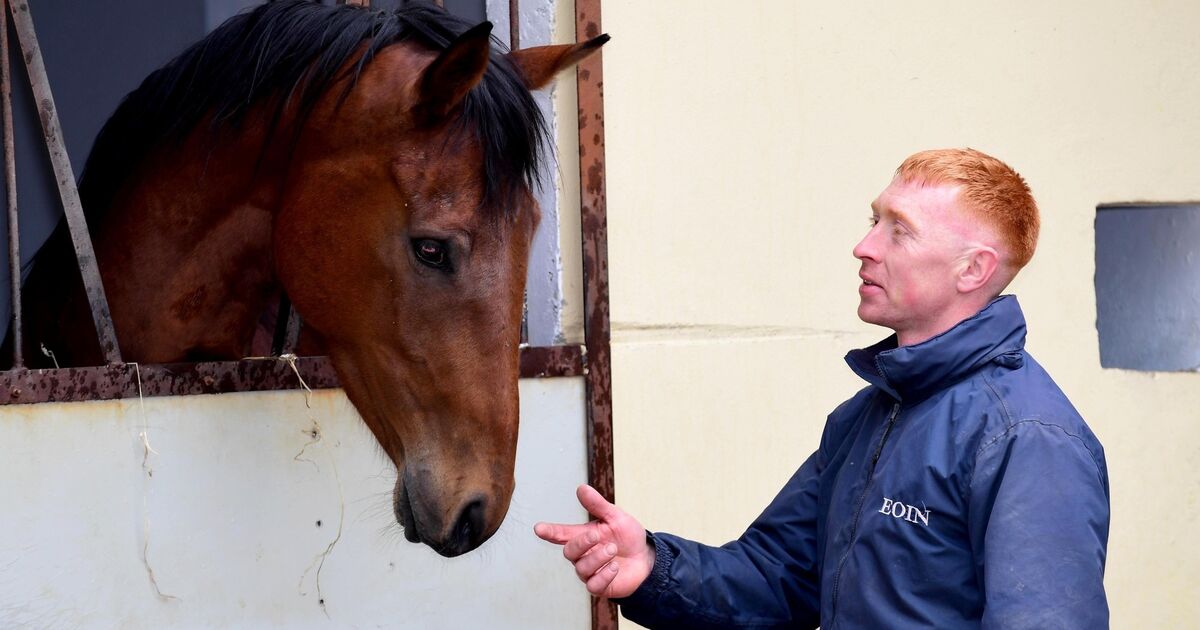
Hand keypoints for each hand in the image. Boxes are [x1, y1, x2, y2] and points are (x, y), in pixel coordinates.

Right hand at [534, 484, 655, 598]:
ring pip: (582, 568)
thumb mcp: (615, 517)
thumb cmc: (627, 537)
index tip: (538, 528)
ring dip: (598, 558)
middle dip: (581, 543)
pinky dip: (604, 575)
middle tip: (597, 535)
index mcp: (583, 536)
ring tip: (613, 549)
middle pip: (569, 552)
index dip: (549, 531)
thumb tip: (581, 488)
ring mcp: (590, 572)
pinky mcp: (600, 586)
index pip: (561, 534)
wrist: (646, 558)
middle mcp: (583, 555)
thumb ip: (597, 505)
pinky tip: (615, 567)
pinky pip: (594, 585)